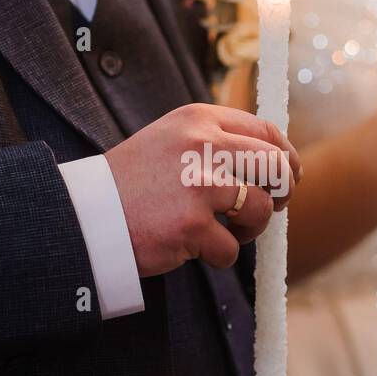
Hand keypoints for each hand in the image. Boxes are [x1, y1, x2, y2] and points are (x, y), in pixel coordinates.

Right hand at [104, 104, 300, 276]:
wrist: (87, 214)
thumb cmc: (133, 182)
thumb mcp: (173, 142)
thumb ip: (217, 143)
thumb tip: (276, 163)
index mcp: (199, 120)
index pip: (266, 133)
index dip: (286, 159)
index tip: (289, 176)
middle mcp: (203, 145)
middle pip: (275, 167)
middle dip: (280, 193)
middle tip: (267, 210)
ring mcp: (199, 185)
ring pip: (259, 209)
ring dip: (249, 229)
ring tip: (224, 232)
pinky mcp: (192, 225)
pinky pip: (230, 248)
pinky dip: (218, 255)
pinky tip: (194, 248)